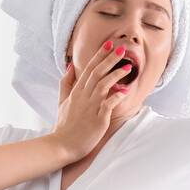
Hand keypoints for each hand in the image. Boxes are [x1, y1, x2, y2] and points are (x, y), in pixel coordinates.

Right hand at [49, 40, 129, 162]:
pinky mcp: (98, 119)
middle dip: (109, 59)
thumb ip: (66, 83)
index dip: (99, 55)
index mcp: (76, 91)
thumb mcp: (62, 101)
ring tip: (127, 68)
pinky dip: (117, 96)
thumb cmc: (64, 125)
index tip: (109, 44)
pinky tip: (126, 91)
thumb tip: (70, 66)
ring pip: (103, 85)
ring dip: (116, 75)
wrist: (62, 145)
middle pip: (97, 73)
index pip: (89, 68)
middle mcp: (83, 96)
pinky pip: (109, 104)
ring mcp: (90, 107)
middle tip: (121, 49)